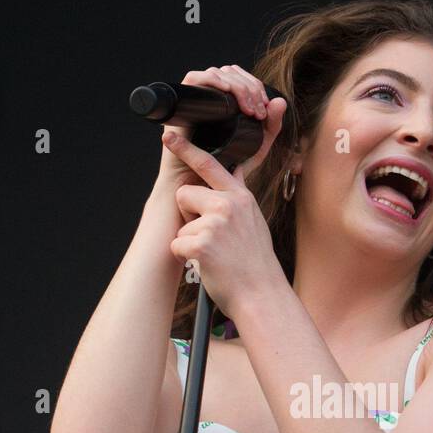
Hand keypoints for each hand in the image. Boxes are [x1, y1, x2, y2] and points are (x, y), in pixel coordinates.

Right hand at [157, 64, 277, 189]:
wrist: (200, 185)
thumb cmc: (225, 168)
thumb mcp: (256, 146)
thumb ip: (271, 126)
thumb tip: (281, 101)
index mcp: (224, 100)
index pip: (240, 77)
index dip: (255, 86)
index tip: (265, 108)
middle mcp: (210, 96)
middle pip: (230, 72)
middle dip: (250, 87)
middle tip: (259, 111)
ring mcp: (196, 99)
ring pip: (217, 73)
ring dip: (237, 87)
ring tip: (249, 111)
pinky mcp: (182, 104)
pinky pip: (195, 79)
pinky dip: (213, 81)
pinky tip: (227, 93)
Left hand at [163, 94, 289, 320]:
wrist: (261, 295)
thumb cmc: (255, 264)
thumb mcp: (254, 221)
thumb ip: (239, 198)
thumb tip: (235, 170)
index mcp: (241, 197)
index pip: (210, 164)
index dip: (187, 150)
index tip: (170, 137)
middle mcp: (228, 205)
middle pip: (185, 193)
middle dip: (188, 214)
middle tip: (210, 236)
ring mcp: (215, 223)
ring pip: (181, 223)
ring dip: (190, 240)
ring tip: (214, 254)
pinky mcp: (201, 244)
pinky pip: (177, 245)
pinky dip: (186, 258)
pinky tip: (207, 265)